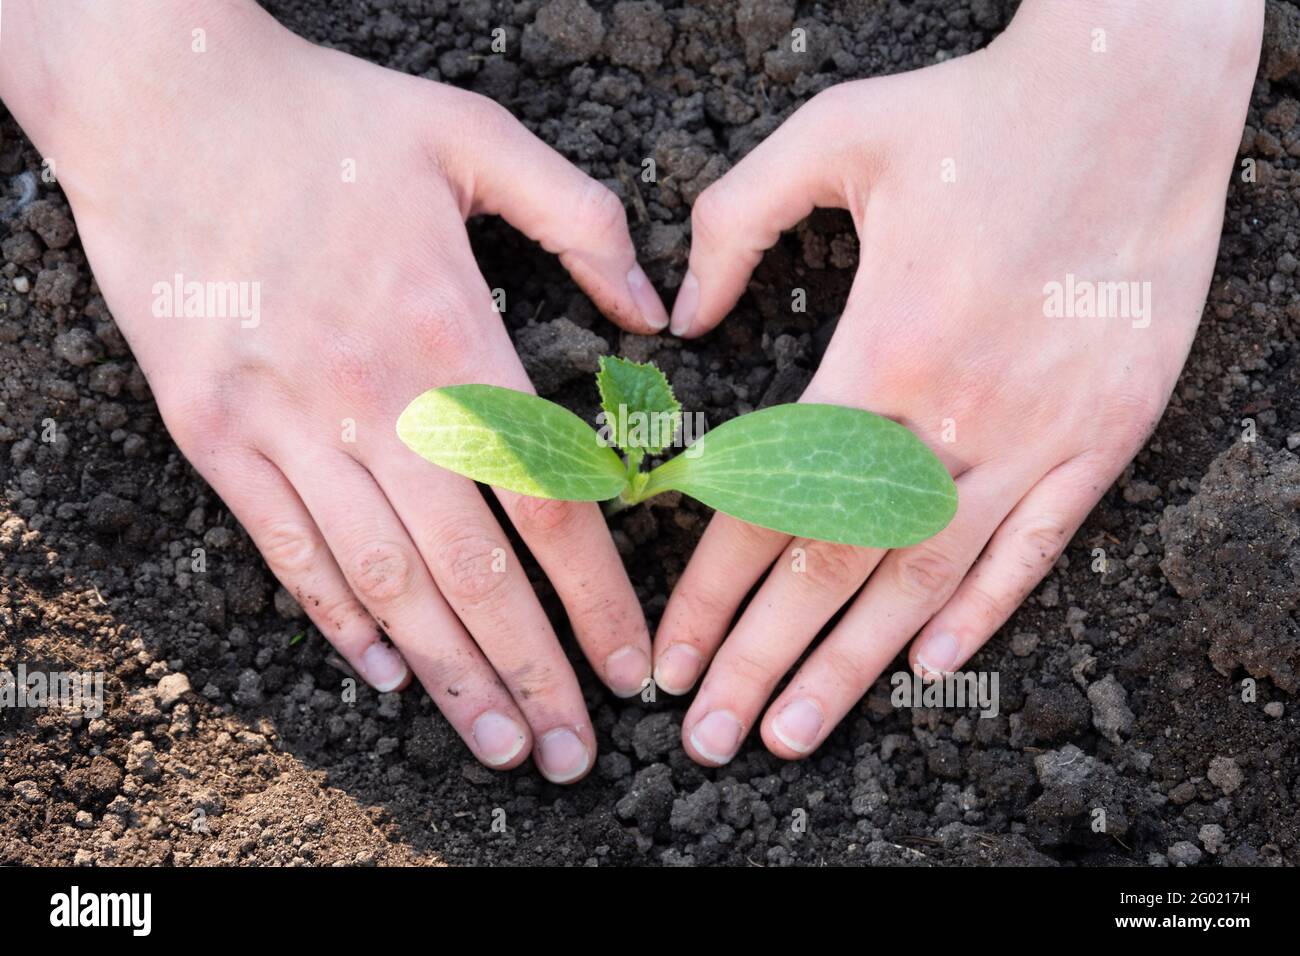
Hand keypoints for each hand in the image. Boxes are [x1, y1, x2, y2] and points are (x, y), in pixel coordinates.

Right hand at [0, 0, 668, 781]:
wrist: (164, 102)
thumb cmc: (330, 119)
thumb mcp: (475, 135)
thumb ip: (582, 222)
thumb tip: (655, 311)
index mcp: (450, 334)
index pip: (546, 504)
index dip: (596, 600)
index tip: (629, 668)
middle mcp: (371, 398)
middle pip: (472, 571)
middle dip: (530, 674)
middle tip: (572, 754)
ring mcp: (284, 423)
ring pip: (382, 581)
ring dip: (446, 674)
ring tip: (495, 742)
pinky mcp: (214, 431)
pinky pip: (284, 548)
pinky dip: (337, 618)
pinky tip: (384, 672)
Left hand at [654, 0, 1263, 763]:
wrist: (1141, 92)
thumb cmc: (980, 111)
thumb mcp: (835, 133)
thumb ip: (736, 219)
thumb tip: (685, 316)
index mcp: (883, 344)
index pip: (772, 502)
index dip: (712, 592)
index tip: (670, 657)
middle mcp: (957, 409)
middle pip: (837, 565)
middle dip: (762, 661)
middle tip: (706, 738)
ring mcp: (1039, 429)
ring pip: (929, 576)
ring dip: (854, 665)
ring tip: (792, 732)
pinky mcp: (1105, 430)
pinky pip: (1039, 542)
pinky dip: (986, 608)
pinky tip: (929, 665)